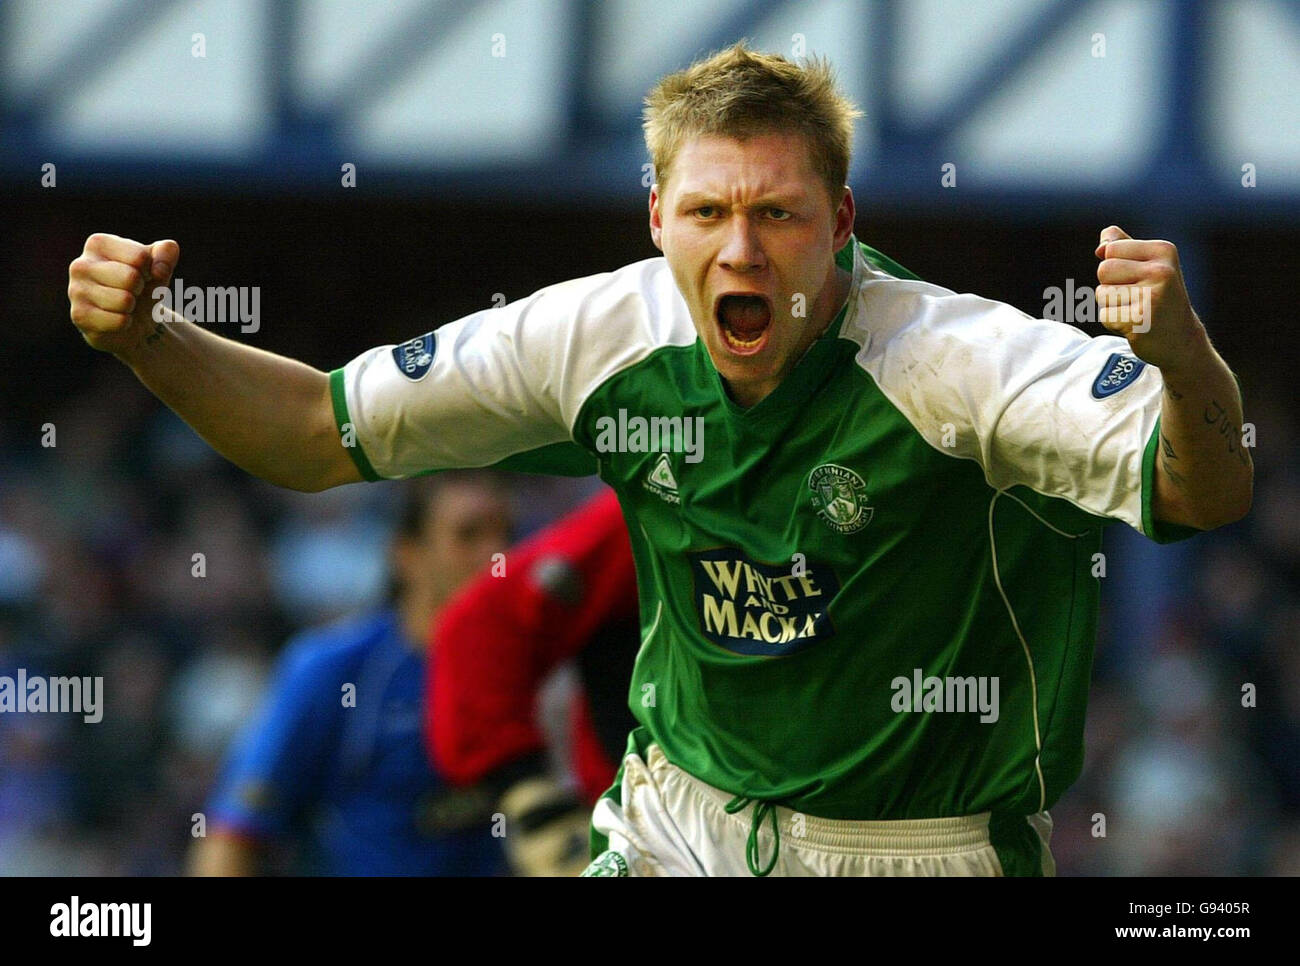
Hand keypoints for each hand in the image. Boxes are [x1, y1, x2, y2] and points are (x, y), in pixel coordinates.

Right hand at [69, 233, 178, 354]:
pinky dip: (126, 323)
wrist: (133, 322)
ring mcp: (76, 291)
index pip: (140, 257)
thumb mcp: (159, 265)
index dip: (150, 270)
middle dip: (141, 289)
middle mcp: (80, 264)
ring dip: (132, 307)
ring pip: (125, 300)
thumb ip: (166, 252)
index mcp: (98, 244)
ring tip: (124, 305)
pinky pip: (119, 321)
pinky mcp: (80, 316)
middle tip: (132, 292)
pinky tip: (116, 318)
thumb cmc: (143, 286)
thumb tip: (159, 268)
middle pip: (131, 278)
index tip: (142, 274)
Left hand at [1094, 225, 1206, 371]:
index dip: (1115, 265)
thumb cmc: (1159, 297)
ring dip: (1111, 305)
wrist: (1182, 339)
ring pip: (1101, 293)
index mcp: (1164, 251)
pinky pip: (1104, 315)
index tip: (1138, 278)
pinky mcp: (1139, 320)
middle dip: (1110, 285)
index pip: (1111, 249)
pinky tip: (1134, 325)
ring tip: (1135, 310)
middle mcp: (1161, 271)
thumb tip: (1102, 244)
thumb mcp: (1149, 265)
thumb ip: (1124, 247)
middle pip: (1103, 270)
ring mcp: (1152, 296)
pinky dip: (1113, 322)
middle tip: (1135, 297)